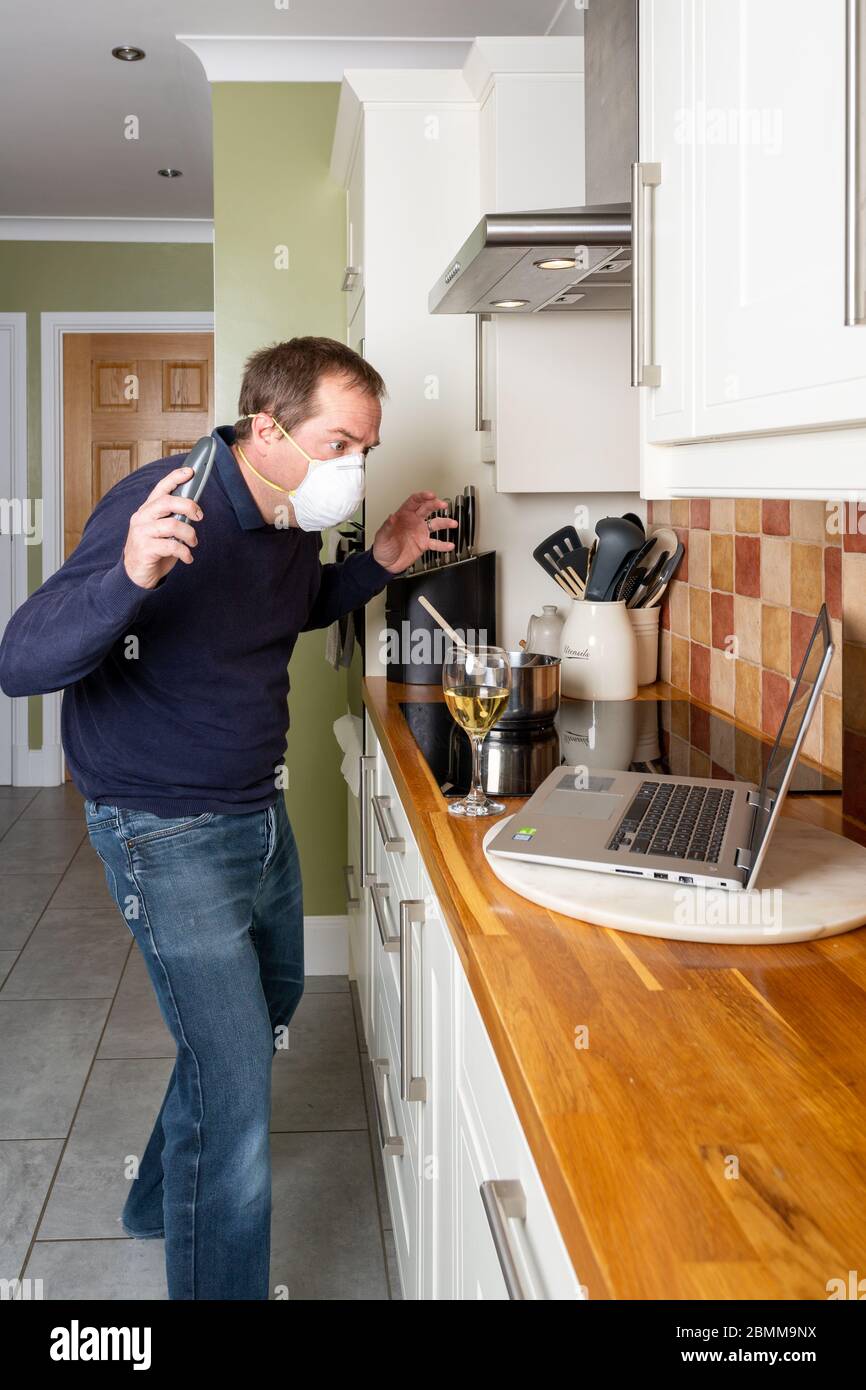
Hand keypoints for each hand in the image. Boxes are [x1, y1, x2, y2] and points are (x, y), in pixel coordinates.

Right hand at [122, 465, 202, 589]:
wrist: (135, 575)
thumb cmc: (153, 550)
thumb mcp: (163, 531)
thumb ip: (173, 519)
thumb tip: (194, 509)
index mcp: (147, 510)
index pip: (160, 488)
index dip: (175, 478)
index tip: (190, 472)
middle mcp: (142, 518)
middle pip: (167, 502)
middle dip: (188, 506)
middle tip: (199, 516)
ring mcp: (141, 533)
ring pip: (172, 524)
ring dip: (189, 534)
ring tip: (193, 543)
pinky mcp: (145, 549)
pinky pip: (172, 546)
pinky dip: (185, 552)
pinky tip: (187, 558)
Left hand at [371, 492, 457, 573]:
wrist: (385, 564)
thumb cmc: (382, 548)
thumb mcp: (382, 536)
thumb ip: (387, 526)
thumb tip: (391, 517)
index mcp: (403, 516)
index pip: (414, 502)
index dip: (422, 497)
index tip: (430, 495)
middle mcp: (413, 522)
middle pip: (427, 509)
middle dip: (435, 505)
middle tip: (443, 504)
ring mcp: (420, 532)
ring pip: (435, 524)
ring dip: (444, 523)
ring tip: (453, 523)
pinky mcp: (423, 544)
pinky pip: (436, 543)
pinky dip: (443, 544)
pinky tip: (450, 545)